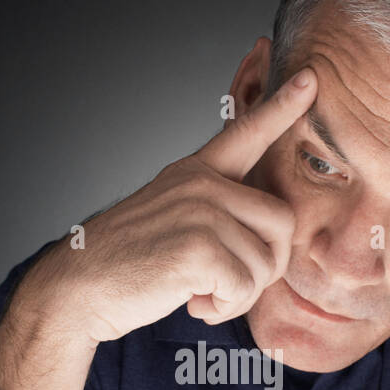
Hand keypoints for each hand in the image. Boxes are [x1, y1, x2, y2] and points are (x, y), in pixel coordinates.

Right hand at [11, 67, 317, 344]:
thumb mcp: (170, 219)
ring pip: (266, 263)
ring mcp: (201, 212)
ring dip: (239, 295)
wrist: (78, 286)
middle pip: (283, 222)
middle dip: (267, 266)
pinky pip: (244, 288)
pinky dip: (224, 309)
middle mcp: (202, 184)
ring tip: (201, 294)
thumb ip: (214, 215)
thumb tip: (266, 242)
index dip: (281, 107)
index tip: (311, 80)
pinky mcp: (199, 248)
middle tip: (228, 285)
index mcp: (196, 173)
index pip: (246, 132)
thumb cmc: (127, 263)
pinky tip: (193, 303)